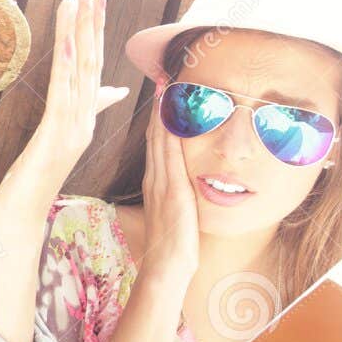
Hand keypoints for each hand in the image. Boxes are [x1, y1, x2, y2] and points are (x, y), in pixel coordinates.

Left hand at [0, 0, 127, 224]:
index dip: (96, 28)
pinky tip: (70, 35)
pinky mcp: (58, 134)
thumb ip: (81, 113)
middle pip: (93, 59)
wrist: (19, 216)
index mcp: (83, 117)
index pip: (94, 64)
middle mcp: (84, 119)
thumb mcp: (56, 140)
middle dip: (93, 18)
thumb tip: (111, 91)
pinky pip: (65, 91)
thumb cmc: (32, 180)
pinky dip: (69, 61)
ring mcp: (74, 127)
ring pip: (82, 70)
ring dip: (82, 29)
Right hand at [139, 81, 200, 287]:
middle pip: (154, 134)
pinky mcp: (172, 188)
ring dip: (162, 111)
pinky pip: (168, 154)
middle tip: (161, 77)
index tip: (162, 94)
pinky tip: (169, 115)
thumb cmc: (174, 245)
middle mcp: (155, 177)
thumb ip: (179, 197)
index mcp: (156, 182)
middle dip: (158, 106)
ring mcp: (161, 182)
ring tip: (164, 85)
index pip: (156, 143)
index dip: (158, 117)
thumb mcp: (176, 214)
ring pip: (159, 139)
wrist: (168, 264)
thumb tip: (186, 188)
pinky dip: (167, 133)